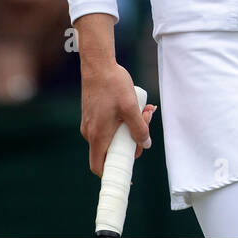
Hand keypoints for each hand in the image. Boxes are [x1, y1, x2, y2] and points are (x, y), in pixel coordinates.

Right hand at [80, 59, 155, 176]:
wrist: (97, 65)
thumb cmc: (113, 85)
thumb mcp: (131, 107)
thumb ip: (139, 129)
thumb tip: (145, 145)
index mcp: (98, 135)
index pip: (99, 166)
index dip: (113, 172)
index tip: (128, 172)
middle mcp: (90, 132)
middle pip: (112, 150)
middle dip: (132, 140)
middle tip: (147, 121)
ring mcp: (90, 123)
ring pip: (112, 135)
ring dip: (130, 127)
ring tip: (145, 110)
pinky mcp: (93, 114)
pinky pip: (109, 125)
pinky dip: (123, 120)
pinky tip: (135, 106)